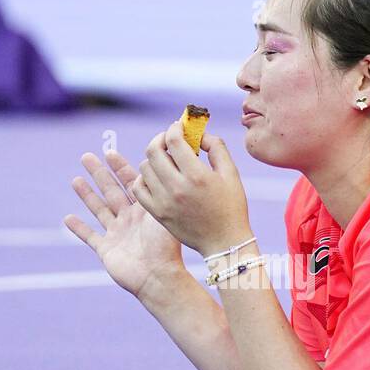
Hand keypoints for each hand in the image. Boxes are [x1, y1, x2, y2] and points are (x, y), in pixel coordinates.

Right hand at [64, 148, 186, 300]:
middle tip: (86, 156)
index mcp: (145, 209)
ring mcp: (117, 234)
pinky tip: (67, 218)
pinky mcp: (107, 250)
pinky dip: (79, 228)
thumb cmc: (166, 247)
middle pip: (111, 191)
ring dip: (87, 195)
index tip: (109, 152)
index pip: (130, 182)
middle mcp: (130, 220)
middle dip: (99, 174)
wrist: (159, 277)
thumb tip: (163, 163)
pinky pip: (90, 237)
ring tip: (76, 180)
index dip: (119, 167)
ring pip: (99, 210)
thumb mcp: (164, 213)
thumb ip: (160, 190)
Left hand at [131, 120, 251, 255]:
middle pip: (153, 150)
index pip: (173, 140)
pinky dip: (143, 178)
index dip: (175, 128)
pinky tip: (155, 177)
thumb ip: (216, 147)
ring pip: (144, 167)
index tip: (179, 127)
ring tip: (166, 161)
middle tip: (168, 139)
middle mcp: (177, 187)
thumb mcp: (231, 173)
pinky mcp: (157, 213)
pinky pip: (138, 188)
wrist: (224, 242)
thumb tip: (199, 134)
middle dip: (160, 138)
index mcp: (197, 175)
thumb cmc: (231, 206)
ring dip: (153, 158)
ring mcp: (164, 201)